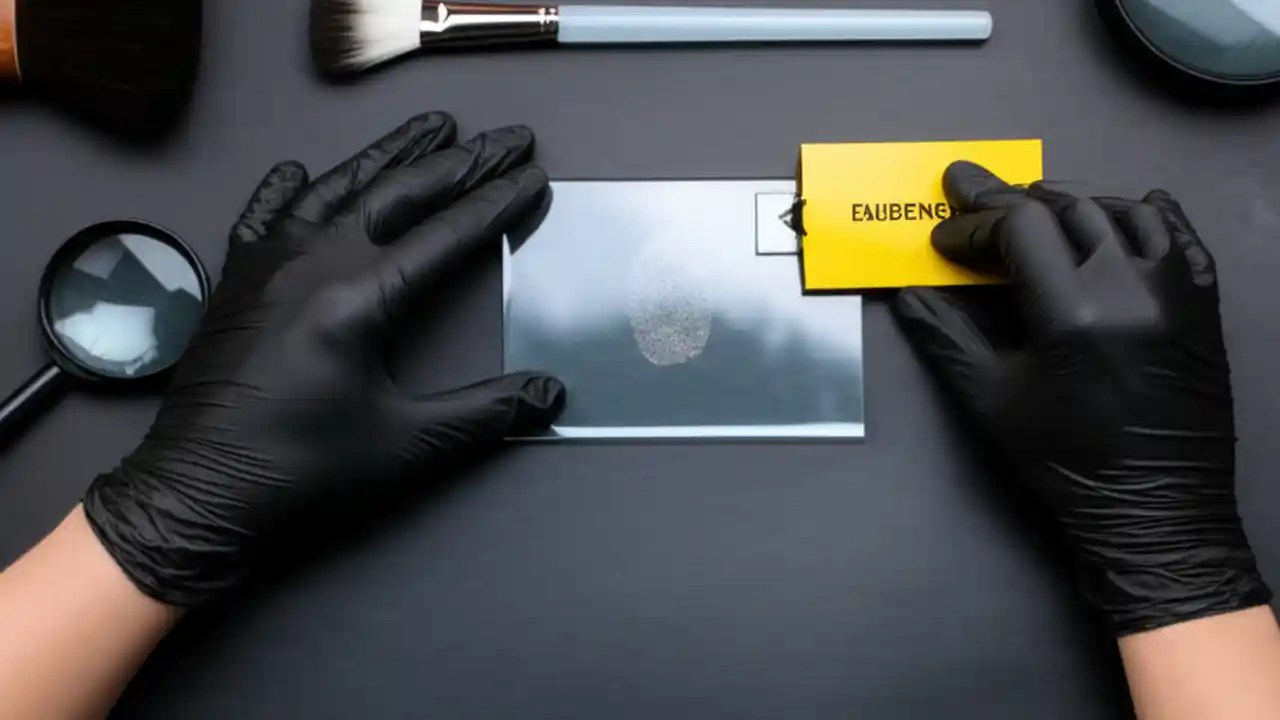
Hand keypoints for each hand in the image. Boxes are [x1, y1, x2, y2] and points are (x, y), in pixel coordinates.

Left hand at [82, 112, 565, 606]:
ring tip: (433, 126)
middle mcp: (311, 265)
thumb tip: (549, 395)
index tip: (530, 177)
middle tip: (506, 138)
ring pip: (338, 187)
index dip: (495, 205)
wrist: (196, 493)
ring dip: (390, 154)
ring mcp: (266, 265)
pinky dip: (287, 188)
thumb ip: (483, 414)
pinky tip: (297, 170)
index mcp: (357, 300)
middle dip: (461, 163)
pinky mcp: (234, 281)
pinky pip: (264, 214)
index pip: (445, 237)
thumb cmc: (298, 470)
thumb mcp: (405, 446)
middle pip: (400, 194)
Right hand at [894, 161, 1270, 634]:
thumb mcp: (992, 399)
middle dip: (1012, 198)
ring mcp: (1178, 291)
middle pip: (1067, 208)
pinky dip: (1149, 212)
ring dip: (1073, 201)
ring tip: (1038, 207)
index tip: (945, 237)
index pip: (1020, 227)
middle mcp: (1131, 287)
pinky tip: (1129, 208)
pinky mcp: (1205, 304)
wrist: (1156, 509)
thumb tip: (908, 294)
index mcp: (1073, 312)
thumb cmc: (1067, 460)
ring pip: (1123, 211)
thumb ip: (946, 337)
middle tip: (974, 196)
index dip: (974, 223)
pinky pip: (1181, 235)